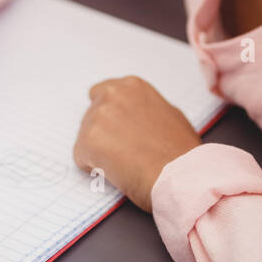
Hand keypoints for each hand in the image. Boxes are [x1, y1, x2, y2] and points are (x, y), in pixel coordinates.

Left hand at [72, 76, 201, 212]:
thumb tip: (135, 115)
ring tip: (125, 164)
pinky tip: (117, 172)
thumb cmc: (181, 151)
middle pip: (91, 116)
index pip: (102, 93)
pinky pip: (81, 157)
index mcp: (132, 86)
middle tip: (123, 153)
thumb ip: (146, 108)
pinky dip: (94, 168)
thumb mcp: (170, 114)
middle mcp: (112, 95)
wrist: (179, 175)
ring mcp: (98, 117)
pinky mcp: (88, 141)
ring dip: (99, 152)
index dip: (109, 116)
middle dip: (102, 134)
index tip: (117, 131)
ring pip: (85, 137)